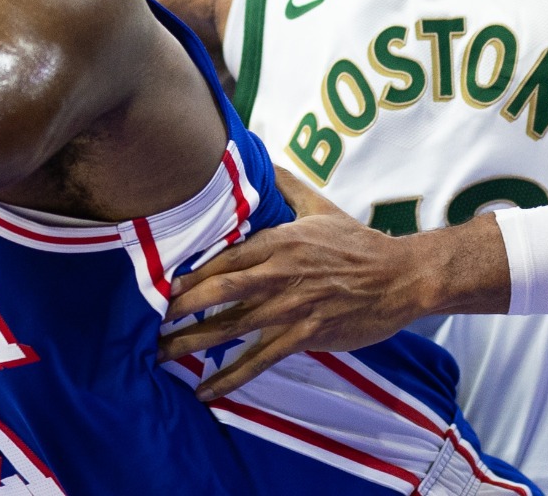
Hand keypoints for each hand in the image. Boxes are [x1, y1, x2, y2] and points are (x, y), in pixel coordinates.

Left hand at [159, 210, 437, 399]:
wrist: (401, 278)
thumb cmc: (358, 243)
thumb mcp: (319, 206)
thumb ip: (285, 185)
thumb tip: (262, 157)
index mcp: (277, 242)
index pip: (222, 257)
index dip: (188, 273)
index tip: (158, 285)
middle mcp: (278, 274)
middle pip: (218, 290)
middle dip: (179, 307)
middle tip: (146, 320)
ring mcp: (290, 308)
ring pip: (231, 328)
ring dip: (192, 343)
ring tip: (160, 355)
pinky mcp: (304, 336)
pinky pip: (259, 360)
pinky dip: (230, 376)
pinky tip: (206, 391)